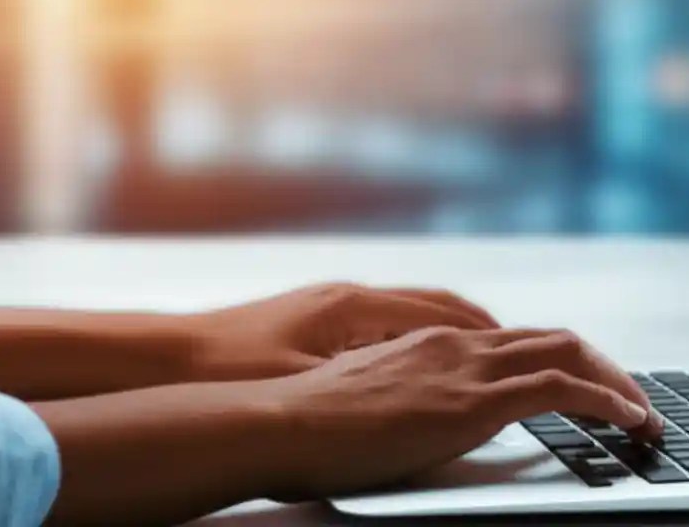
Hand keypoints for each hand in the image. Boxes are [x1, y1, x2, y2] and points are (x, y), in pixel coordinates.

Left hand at [189, 283, 499, 381]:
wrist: (167, 357)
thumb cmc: (233, 369)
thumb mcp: (315, 386)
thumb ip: (376, 384)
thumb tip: (429, 393)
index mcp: (356, 307)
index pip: (444, 311)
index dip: (487, 331)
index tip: (521, 345)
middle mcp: (349, 297)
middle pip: (434, 303)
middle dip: (479, 323)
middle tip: (517, 344)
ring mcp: (330, 305)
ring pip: (408, 311)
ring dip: (447, 328)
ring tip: (478, 351)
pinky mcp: (313, 320)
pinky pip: (383, 322)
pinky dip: (415, 336)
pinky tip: (417, 360)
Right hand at [269, 325, 662, 498]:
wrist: (278, 421)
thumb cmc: (309, 424)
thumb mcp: (370, 403)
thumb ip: (409, 399)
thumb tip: (426, 417)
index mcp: (434, 343)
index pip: (517, 342)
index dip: (561, 360)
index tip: (587, 385)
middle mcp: (458, 344)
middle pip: (554, 338)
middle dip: (602, 367)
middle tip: (630, 398)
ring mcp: (468, 367)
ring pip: (567, 353)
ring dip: (615, 383)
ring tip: (643, 413)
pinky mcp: (474, 400)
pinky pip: (561, 388)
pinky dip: (606, 400)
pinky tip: (629, 420)